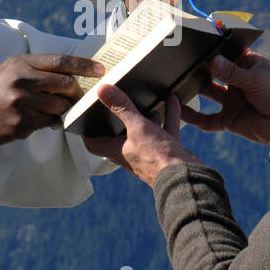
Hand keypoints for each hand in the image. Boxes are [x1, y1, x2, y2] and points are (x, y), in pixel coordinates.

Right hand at [0, 54, 104, 167]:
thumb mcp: (9, 72)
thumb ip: (35, 69)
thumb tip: (70, 72)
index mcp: (19, 64)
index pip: (60, 61)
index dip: (84, 65)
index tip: (102, 69)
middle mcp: (21, 80)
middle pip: (65, 84)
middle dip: (76, 92)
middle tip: (77, 96)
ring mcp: (21, 103)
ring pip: (59, 106)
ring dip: (62, 110)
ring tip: (51, 110)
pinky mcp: (22, 123)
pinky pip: (48, 122)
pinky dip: (49, 122)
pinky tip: (37, 121)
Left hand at [83, 87, 200, 187]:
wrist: (184, 178)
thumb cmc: (157, 159)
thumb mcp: (137, 127)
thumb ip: (122, 108)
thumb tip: (102, 90)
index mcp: (117, 150)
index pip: (95, 144)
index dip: (88, 133)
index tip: (85, 119)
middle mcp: (132, 152)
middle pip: (120, 135)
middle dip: (119, 119)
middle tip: (117, 102)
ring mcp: (150, 152)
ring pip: (145, 131)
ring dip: (146, 116)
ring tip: (146, 99)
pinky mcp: (167, 151)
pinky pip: (166, 130)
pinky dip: (168, 115)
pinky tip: (172, 100)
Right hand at [180, 50, 269, 145]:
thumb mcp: (256, 79)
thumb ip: (232, 72)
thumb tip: (211, 60)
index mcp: (246, 64)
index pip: (226, 53)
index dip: (212, 48)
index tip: (194, 42)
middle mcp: (236, 81)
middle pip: (213, 72)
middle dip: (198, 67)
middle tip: (179, 61)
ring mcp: (231, 100)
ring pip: (207, 93)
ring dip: (193, 88)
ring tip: (175, 81)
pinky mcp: (228, 119)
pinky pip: (207, 119)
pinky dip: (193, 117)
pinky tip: (179, 110)